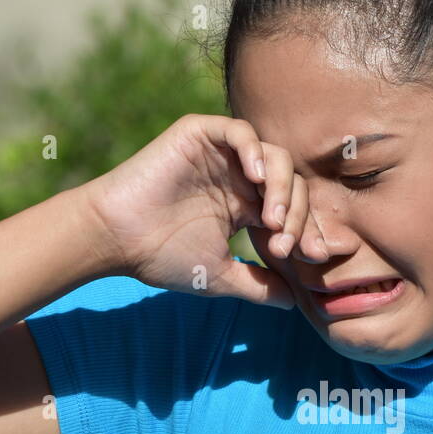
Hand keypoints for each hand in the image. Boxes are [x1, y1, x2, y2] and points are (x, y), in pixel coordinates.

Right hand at [81, 114, 325, 307]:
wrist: (117, 239)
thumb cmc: (161, 258)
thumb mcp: (220, 276)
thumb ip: (258, 286)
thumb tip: (294, 302)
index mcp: (245, 205)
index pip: (293, 210)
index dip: (308, 231)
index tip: (314, 258)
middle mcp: (238, 176)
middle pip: (291, 184)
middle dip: (299, 215)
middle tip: (285, 244)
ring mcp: (221, 154)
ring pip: (274, 156)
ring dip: (282, 187)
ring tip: (273, 219)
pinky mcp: (200, 135)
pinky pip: (240, 131)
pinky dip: (254, 150)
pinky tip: (256, 180)